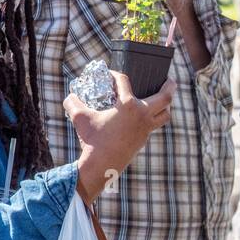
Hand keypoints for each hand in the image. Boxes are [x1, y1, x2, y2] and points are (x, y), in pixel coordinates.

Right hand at [66, 72, 174, 202]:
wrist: (102, 164)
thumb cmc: (92, 139)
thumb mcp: (79, 118)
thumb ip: (73, 103)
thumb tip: (69, 95)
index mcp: (127, 105)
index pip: (125, 82)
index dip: (116, 75)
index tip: (111, 74)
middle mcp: (142, 115)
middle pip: (165, 98)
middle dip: (170, 86)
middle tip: (169, 80)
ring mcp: (146, 128)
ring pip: (165, 114)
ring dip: (166, 106)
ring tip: (162, 99)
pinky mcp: (144, 138)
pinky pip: (155, 125)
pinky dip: (155, 118)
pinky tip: (148, 117)